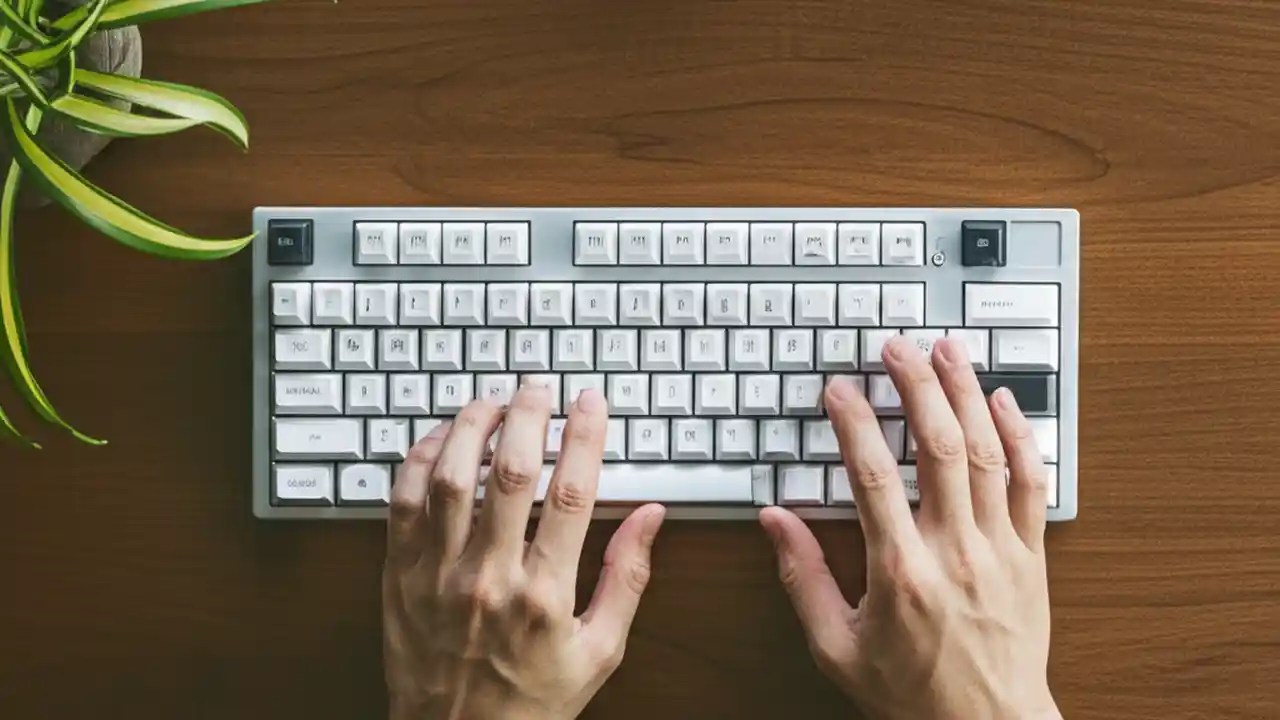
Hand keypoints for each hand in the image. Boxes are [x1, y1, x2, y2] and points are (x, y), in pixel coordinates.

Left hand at [382, 385, 665, 719]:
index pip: (573, 493)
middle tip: (538, 386)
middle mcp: (489, 576)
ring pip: (449, 476)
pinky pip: (401, 502)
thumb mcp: (600, 651)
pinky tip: (438, 440)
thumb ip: (626, 578)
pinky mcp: (399, 576)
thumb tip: (650, 517)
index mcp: (544, 594)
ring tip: (490, 401)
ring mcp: (437, 574)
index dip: (585, 436)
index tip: (590, 403)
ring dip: (470, 427)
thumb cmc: (530, 703)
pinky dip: (417, 460)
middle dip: (528, 415)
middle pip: (509, 472)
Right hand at [761, 336, 1060, 719]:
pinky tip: (1003, 403)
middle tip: (898, 348)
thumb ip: (801, 579)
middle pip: (939, 448)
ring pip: (988, 455)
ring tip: (948, 352)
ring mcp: (1001, 551)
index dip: (854, 424)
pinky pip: (1032, 485)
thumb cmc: (912, 695)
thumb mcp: (836, 646)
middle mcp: (956, 552)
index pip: (873, 477)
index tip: (839, 389)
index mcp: (902, 573)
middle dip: (917, 387)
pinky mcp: (1031, 557)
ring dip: (967, 395)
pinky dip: (1021, 437)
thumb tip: (776, 521)